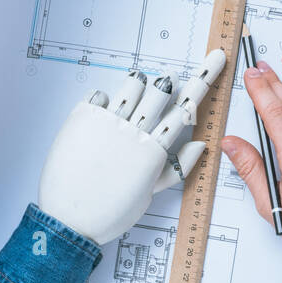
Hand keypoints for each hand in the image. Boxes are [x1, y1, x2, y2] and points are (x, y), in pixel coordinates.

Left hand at [38, 50, 225, 245]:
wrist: (66, 222)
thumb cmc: (109, 212)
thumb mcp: (150, 195)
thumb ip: (177, 167)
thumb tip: (200, 144)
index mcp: (153, 152)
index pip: (185, 109)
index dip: (203, 80)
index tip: (215, 59)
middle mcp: (133, 133)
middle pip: (161, 91)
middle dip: (167, 83)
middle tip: (167, 81)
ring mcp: (106, 123)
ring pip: (133, 86)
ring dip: (138, 87)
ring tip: (131, 101)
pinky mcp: (82, 118)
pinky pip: (100, 94)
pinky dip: (105, 100)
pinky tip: (103, 116)